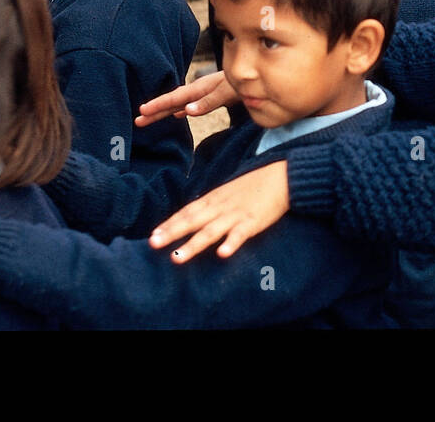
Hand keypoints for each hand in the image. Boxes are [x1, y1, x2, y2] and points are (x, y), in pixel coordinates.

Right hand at [136, 70, 237, 126]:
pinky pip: (190, 105)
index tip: (142, 112)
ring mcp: (203, 93)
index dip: (158, 106)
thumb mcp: (226, 92)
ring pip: (179, 104)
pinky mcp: (210, 97)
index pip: (174, 99)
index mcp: (199, 88)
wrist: (256, 74)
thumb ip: (208, 102)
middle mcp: (198, 90)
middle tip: (138, 121)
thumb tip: (186, 112)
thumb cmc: (242, 82)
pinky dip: (181, 110)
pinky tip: (179, 115)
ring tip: (148, 118)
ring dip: (164, 111)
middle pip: (172, 102)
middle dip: (155, 111)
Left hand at [149, 161, 288, 260]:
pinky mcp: (253, 221)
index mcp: (213, 199)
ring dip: (193, 245)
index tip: (152, 236)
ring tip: (176, 258)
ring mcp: (236, 214)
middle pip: (192, 221)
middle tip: (153, 244)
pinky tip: (222, 254)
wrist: (282, 176)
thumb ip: (211, 205)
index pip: (187, 212)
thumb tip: (192, 217)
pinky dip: (231, 243)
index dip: (169, 224)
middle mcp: (220, 206)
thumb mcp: (228, 192)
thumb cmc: (254, 186)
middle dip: (172, 233)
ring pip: (211, 231)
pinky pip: (240, 234)